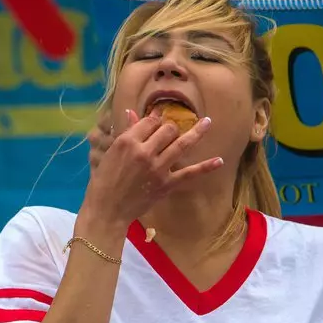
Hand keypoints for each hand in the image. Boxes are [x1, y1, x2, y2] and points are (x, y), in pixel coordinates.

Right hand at [80, 109, 221, 231]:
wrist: (107, 210)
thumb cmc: (102, 182)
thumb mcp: (110, 154)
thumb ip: (125, 133)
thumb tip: (132, 112)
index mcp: (127, 142)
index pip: (149, 121)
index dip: (154, 121)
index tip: (156, 122)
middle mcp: (145, 152)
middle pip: (167, 130)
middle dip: (170, 128)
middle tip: (169, 132)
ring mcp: (158, 168)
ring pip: (181, 144)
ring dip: (197, 132)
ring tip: (208, 122)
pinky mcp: (166, 184)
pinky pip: (190, 173)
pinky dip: (205, 167)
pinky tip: (219, 160)